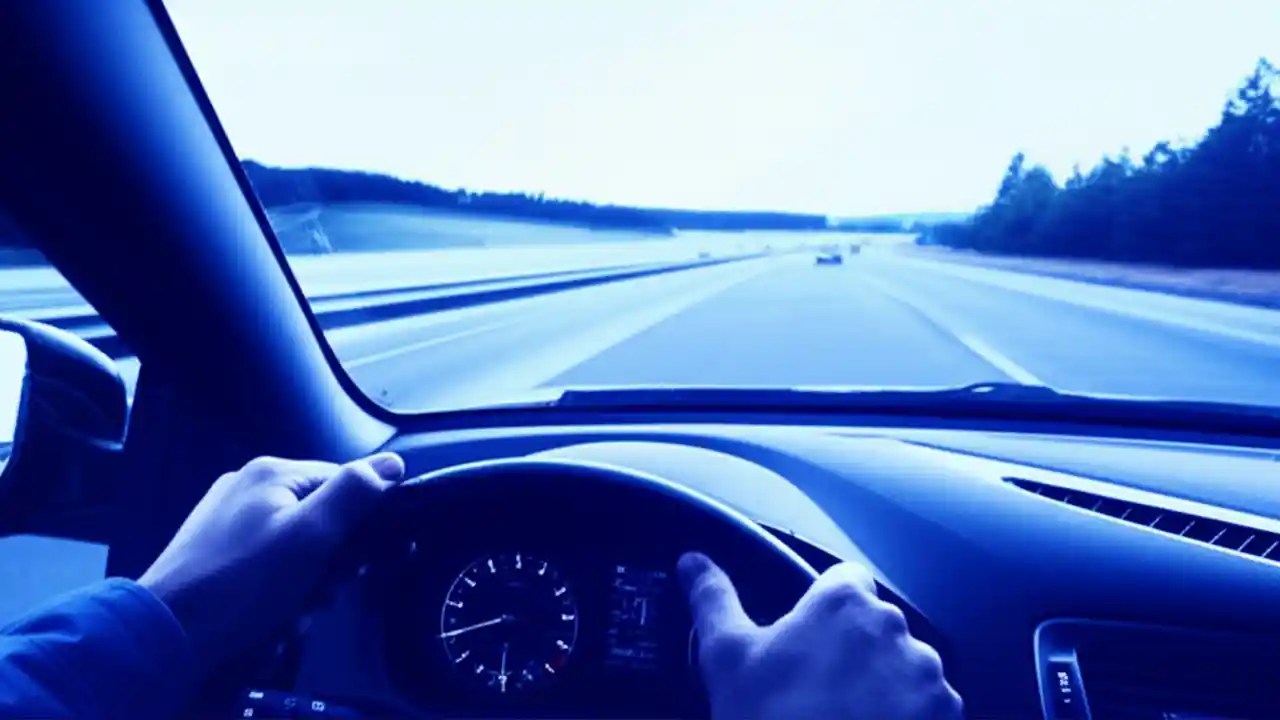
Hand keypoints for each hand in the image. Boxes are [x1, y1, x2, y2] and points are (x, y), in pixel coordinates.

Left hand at [139, 453, 404, 670]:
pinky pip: (265, 562)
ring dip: (304, 583)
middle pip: (320, 517)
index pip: (346, 486)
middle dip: (329, 563)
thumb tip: (394, 463)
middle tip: (318, 596)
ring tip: (291, 612)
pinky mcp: (211, 549)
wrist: (166, 632)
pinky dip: (275, 588)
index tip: (357, 567)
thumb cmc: (246, 582)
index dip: (360, 527)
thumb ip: (354, 494)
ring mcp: (225, 517)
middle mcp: (247, 484)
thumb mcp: (311, 536)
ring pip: (294, 545)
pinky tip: (269, 613)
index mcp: (273, 471)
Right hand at [680, 553, 961, 719]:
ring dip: (887, 685)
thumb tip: (692, 561)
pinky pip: (932, 706)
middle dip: (856, 651)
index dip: (826, 610)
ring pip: (906, 666)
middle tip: (820, 692)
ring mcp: (926, 674)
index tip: (810, 642)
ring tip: (850, 719)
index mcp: (843, 602)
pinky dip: (911, 718)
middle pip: (876, 626)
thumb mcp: (727, 659)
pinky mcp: (947, 714)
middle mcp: (893, 627)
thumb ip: (713, 598)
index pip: (846, 581)